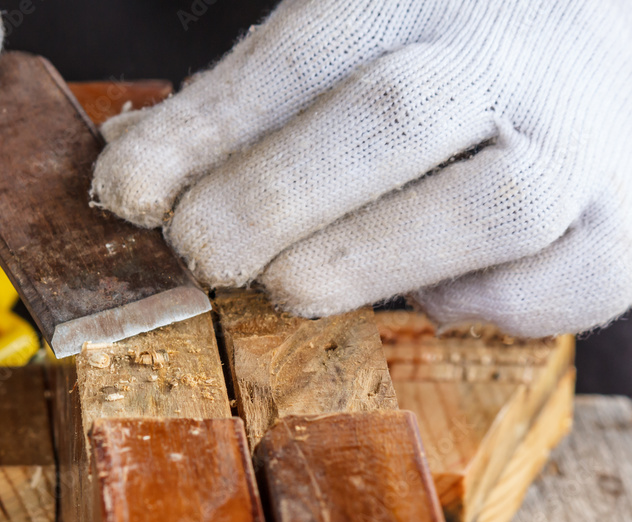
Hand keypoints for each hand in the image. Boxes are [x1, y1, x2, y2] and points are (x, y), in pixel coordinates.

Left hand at [92, 0, 631, 336]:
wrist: (597, 50)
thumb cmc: (441, 53)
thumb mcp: (356, 30)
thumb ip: (261, 96)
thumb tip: (144, 175)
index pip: (305, 55)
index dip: (207, 130)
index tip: (128, 192)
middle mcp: (516, 57)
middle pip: (395, 117)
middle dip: (274, 196)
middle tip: (199, 250)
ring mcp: (585, 143)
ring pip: (493, 205)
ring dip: (366, 258)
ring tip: (284, 286)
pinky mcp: (624, 227)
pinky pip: (564, 280)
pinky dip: (484, 302)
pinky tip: (422, 297)